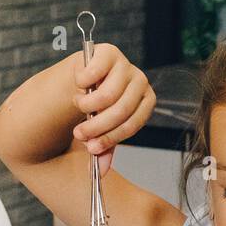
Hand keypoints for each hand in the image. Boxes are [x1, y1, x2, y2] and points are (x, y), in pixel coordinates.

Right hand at [71, 43, 154, 174]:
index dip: (111, 138)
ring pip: (107, 94)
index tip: (92, 149)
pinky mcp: (108, 52)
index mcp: (146, 101)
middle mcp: (140, 81)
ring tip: (79, 108)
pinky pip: (95, 72)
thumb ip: (103, 147)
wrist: (81, 81)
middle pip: (122, 109)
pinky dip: (83, 83)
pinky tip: (79, 86)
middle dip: (97, 126)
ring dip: (87, 106)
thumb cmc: (96, 108)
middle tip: (79, 135)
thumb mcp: (101, 129)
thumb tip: (100, 172)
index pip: (133, 123)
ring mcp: (125, 65)